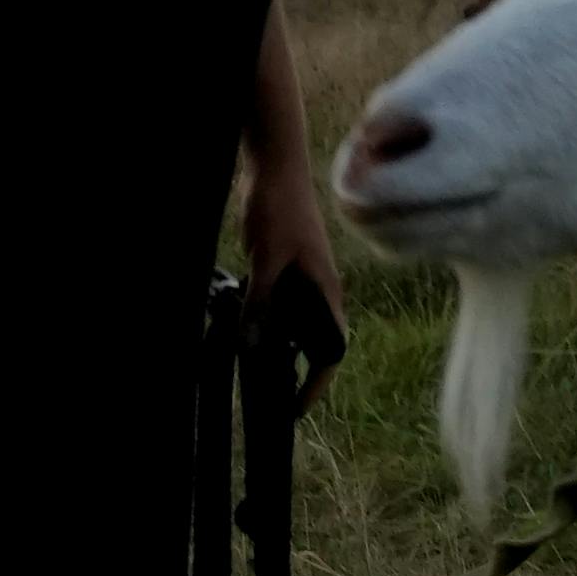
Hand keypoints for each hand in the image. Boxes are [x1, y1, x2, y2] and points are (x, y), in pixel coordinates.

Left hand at [241, 155, 346, 379]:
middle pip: (315, 342)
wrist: (274, 167)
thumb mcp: (266, 259)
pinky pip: (280, 304)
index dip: (317, 383)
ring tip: (255, 364)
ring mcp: (303, 278)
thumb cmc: (279, 208)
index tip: (298, 408)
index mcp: (326, 290)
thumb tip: (253, 343)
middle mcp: (320, 289)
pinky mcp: (286, 267)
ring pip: (295, 324)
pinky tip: (245, 324)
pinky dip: (267, 319)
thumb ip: (260, 301)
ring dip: (279, 344)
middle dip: (297, 371)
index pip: (331, 349)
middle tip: (271, 394)